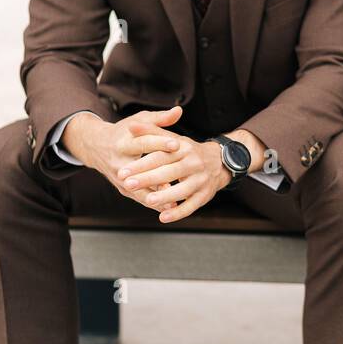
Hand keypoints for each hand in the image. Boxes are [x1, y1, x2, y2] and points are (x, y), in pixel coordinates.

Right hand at [62, 106, 187, 206]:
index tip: (177, 144)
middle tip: (178, 176)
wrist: (97, 147)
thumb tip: (178, 110)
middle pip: (140, 168)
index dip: (160, 142)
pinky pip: (140, 197)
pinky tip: (170, 206)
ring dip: (157, 195)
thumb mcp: (139, 121)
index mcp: (123, 142)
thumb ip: (159, 118)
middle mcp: (119, 162)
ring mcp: (120, 178)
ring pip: (140, 188)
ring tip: (176, 198)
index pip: (143, 142)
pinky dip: (154, 203)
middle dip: (158, 173)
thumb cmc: (124, 132)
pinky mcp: (123, 188)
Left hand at [116, 126, 266, 223]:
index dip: (141, 164)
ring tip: (149, 200)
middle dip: (148, 179)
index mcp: (183, 148)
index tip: (123, 172)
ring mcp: (201, 180)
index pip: (160, 156)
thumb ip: (152, 132)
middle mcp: (193, 163)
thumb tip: (131, 126)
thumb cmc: (188, 151)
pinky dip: (178, 212)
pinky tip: (163, 217)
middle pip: (169, 172)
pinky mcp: (205, 195)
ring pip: (182, 190)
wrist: (219, 162)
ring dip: (166, 195)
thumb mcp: (173, 138)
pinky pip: (191, 206)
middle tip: (128, 184)